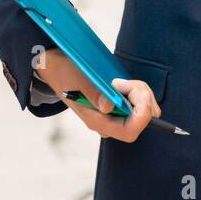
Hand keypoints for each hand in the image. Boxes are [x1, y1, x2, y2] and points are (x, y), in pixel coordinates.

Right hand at [36, 47, 158, 142]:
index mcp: (96, 122)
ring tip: (120, 81)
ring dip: (140, 93)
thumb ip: (92, 94)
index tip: (138, 91)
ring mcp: (113, 116)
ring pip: (143, 111)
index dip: (142, 114)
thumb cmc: (66, 74)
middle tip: (126, 82)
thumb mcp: (77, 80)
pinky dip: (137, 91)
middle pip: (141, 120)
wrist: (57, 69)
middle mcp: (107, 123)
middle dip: (142, 98)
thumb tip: (109, 107)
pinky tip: (123, 84)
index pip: (129, 130)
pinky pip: (139, 104)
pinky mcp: (118, 108)